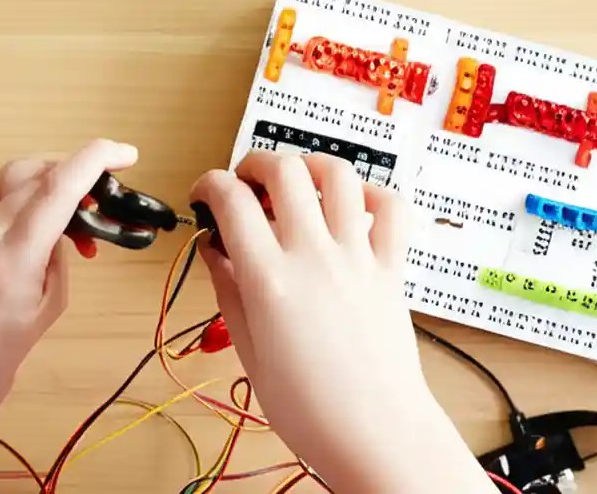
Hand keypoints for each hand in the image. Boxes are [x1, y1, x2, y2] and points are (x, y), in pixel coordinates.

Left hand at [0, 139, 138, 469]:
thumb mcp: (45, 313)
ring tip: (71, 226)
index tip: (126, 153)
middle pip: (29, 174)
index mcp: (9, 260)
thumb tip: (62, 228)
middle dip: (70, 172)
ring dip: (43, 190)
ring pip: (6, 186)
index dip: (94, 159)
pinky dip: (17, 210)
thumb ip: (56, 260)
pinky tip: (32, 240)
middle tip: (101, 197)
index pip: (57, 187)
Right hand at [190, 152, 493, 493]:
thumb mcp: (249, 352)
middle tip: (246, 183)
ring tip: (296, 182)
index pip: (230, 200)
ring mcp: (357, 258)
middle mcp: (314, 257)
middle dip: (255, 163)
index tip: (204, 194)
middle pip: (283, 170)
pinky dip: (372, 192)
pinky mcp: (391, 267)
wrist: (375, 434)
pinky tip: (351, 206)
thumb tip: (214, 249)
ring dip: (310, 165)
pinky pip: (391, 208)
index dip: (208, 184)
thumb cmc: (311, 409)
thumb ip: (229, 291)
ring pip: (337, 175)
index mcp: (269, 281)